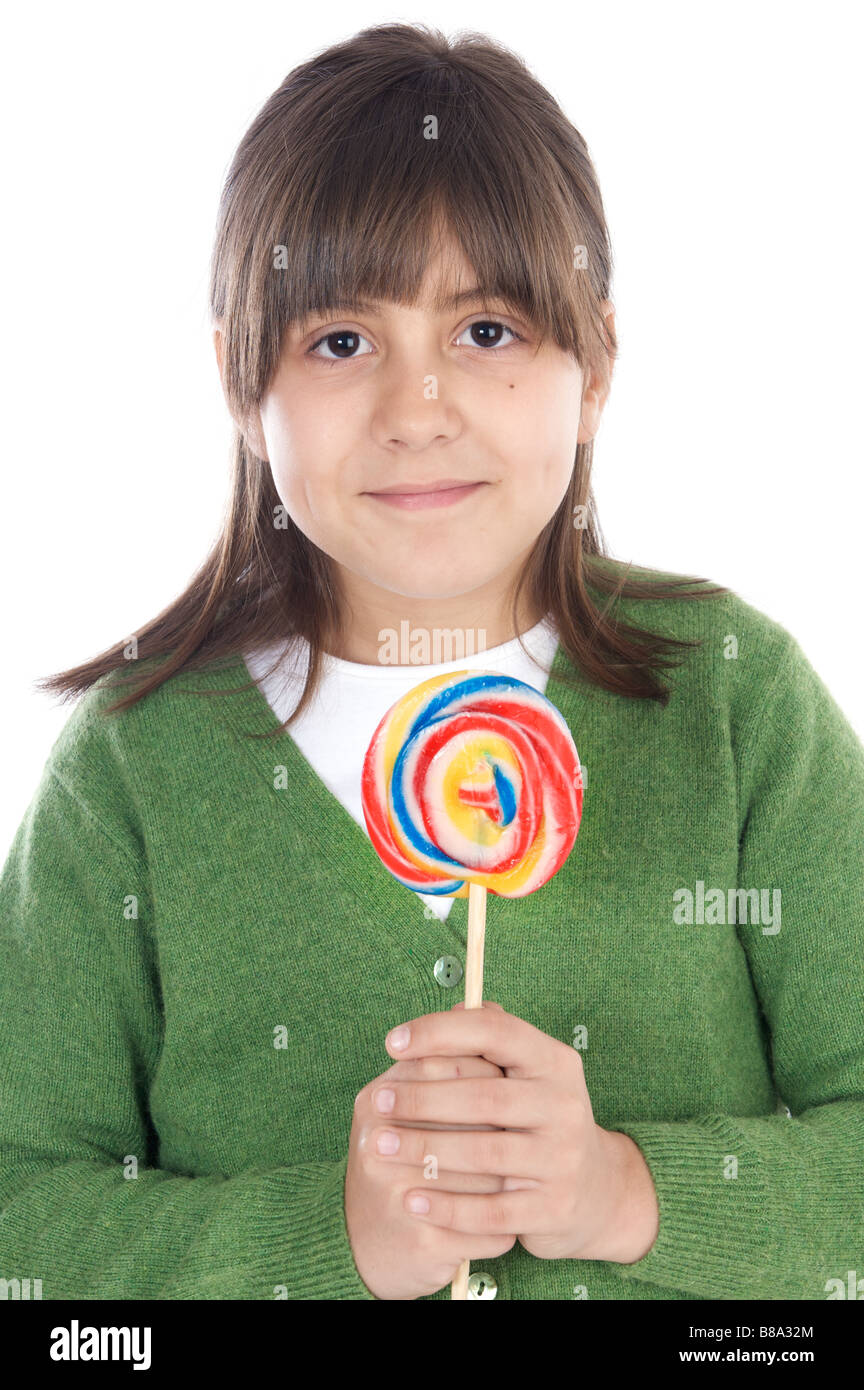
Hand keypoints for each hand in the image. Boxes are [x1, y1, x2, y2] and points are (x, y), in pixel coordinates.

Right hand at [345, 1046, 516, 1299]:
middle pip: (469, 1118)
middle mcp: (378, 1146)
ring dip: (507, 1174)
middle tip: (516, 1126)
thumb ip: (446, 1055)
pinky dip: (502, 1224)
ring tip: (515, 1170)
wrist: (366, 1242)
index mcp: (375, 1102)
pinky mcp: (423, 1244)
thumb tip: (487, 1007)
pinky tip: (504, 1215)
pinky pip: (486, 1227)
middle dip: (500, 1123)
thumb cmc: (399, 1157)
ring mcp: (398, 1197)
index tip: (502, 1077)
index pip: (442, 1065)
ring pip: (486, 1175)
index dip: (484, 1069)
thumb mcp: (407, 1099)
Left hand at [371, 1000, 659, 1263]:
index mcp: (555, 1062)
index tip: (392, 1042)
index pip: (497, 1033)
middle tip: (376, 1101)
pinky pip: (492, 1211)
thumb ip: (491, 1039)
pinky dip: (447, 1207)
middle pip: (485, 1097)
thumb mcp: (526, 1073)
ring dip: (425, 1149)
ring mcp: (562, 1159)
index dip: (441, 1033)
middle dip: (422, 1098)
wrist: (596, 1189)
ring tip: (379, 1146)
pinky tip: (411, 1199)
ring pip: (484, 1154)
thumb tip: (453, 1008)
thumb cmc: (539, 1117)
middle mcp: (565, 1106)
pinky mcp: (554, 1208)